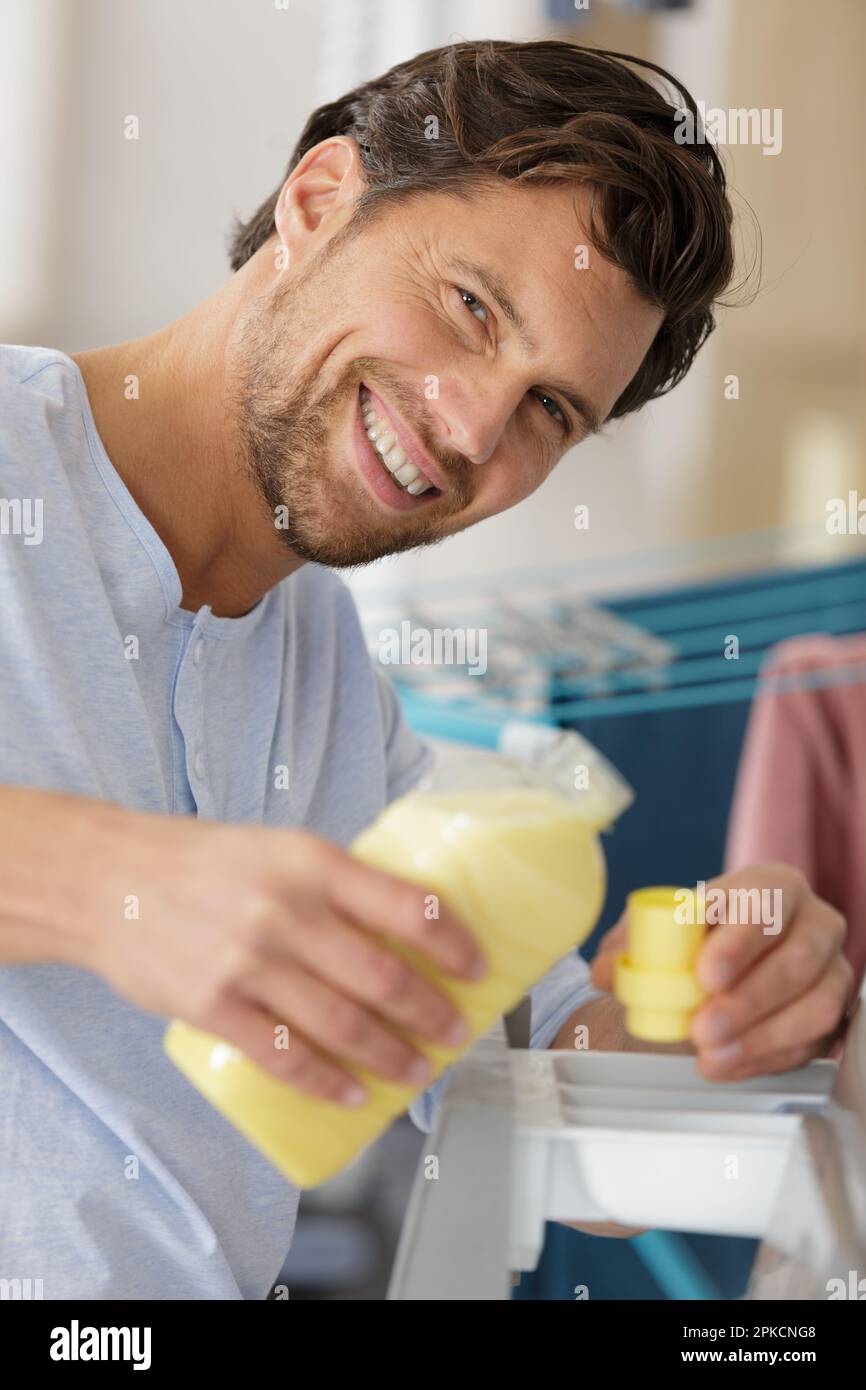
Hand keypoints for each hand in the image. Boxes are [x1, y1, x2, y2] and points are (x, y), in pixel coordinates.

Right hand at [55, 799, 485, 1104]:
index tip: (477, 968)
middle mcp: (287, 910)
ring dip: (391, 1057)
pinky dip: (327, 1082)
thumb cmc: (202, 863)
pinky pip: (285, 1057)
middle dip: (432, 1014)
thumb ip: (336, 883)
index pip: (409, 906)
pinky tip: (353, 1094)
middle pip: (384, 977)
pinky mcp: (212, 1006)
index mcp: (313, 862)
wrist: (108, 879)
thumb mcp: (280, 848)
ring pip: (343, 1024)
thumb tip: (405, 925)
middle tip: (454, 1032)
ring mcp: (249, 962)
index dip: (455, 944)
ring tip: (415, 1070)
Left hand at [590, 863, 852, 1079]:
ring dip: (761, 1037)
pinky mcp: (833, 1016)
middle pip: (797, 960)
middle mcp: (814, 924)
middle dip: (748, 999)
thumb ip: (632, 943)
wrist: (725, 960)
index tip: (704, 975)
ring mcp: (831, 971)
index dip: (739, 942)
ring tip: (711, 1054)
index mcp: (773, 887)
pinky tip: (729, 1063)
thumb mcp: (662, 929)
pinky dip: (767, 1058)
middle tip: (702, 1027)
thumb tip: (605, 971)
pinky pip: (812, 1042)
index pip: (766, 905)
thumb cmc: (700, 935)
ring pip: (815, 1006)